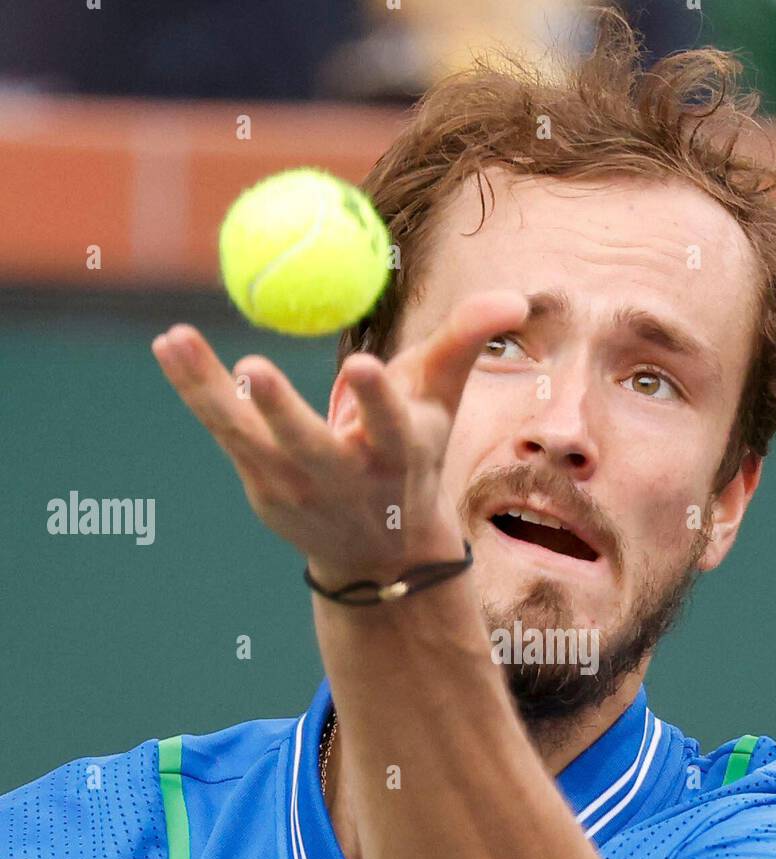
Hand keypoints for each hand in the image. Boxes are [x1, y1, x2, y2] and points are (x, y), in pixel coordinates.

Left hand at [151, 291, 528, 587]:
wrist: (380, 554)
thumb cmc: (411, 455)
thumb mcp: (441, 404)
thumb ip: (465, 344)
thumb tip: (516, 297)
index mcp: (397, 456)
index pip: (389, 426)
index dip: (375, 401)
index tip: (360, 367)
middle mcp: (346, 479)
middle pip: (309, 444)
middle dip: (282, 412)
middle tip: (254, 369)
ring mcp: (297, 489)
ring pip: (248, 438)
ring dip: (209, 391)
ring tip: (175, 339)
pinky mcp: (260, 489)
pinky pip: (223, 432)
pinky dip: (194, 388)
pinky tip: (169, 346)